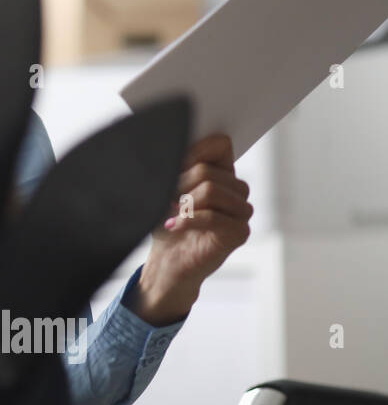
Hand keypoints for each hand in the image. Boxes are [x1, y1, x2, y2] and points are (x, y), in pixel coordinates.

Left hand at [130, 133, 253, 324]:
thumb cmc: (165, 222)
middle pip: (208, 171)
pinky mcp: (240, 232)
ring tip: (168, 214)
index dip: (195, 150)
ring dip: (183, 203)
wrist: (166, 261)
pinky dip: (188, 220)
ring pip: (211, 190)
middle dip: (179, 184)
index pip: (220, 143)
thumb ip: (172, 166)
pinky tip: (173, 225)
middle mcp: (236, 189)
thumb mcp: (163, 188)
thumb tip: (168, 146)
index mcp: (221, 172)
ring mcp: (241, 211)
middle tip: (165, 200)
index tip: (172, 167)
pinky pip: (214, 216)